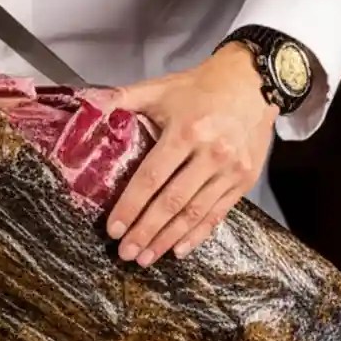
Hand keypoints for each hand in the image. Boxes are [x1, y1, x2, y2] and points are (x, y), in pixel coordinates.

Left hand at [105, 43, 278, 265]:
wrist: (254, 82)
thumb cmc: (200, 87)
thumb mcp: (160, 88)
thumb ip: (123, 98)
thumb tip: (87, 106)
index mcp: (186, 131)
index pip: (152, 177)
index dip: (131, 205)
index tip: (114, 228)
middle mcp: (211, 153)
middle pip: (172, 201)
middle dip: (146, 231)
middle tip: (126, 253)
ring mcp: (231, 170)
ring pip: (195, 213)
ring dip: (168, 239)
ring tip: (145, 258)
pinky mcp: (245, 180)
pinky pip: (218, 213)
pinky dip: (198, 235)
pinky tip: (179, 250)